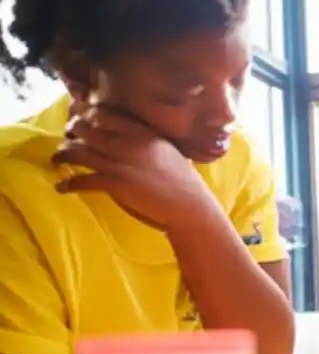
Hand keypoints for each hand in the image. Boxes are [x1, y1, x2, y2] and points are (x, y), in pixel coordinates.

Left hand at [53, 100, 216, 231]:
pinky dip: (67, 184)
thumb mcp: (168, 149)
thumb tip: (131, 133)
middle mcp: (128, 141)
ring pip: (78, 150)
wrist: (190, 207)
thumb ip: (147, 138)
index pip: (104, 112)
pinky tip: (62, 187)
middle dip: (72, 131)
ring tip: (59, 159)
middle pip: (85, 127)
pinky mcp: (114, 183)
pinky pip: (81, 180)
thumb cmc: (184, 181)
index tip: (81, 117)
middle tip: (69, 137)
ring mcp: (120, 162)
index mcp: (142, 131)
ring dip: (63, 154)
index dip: (86, 112)